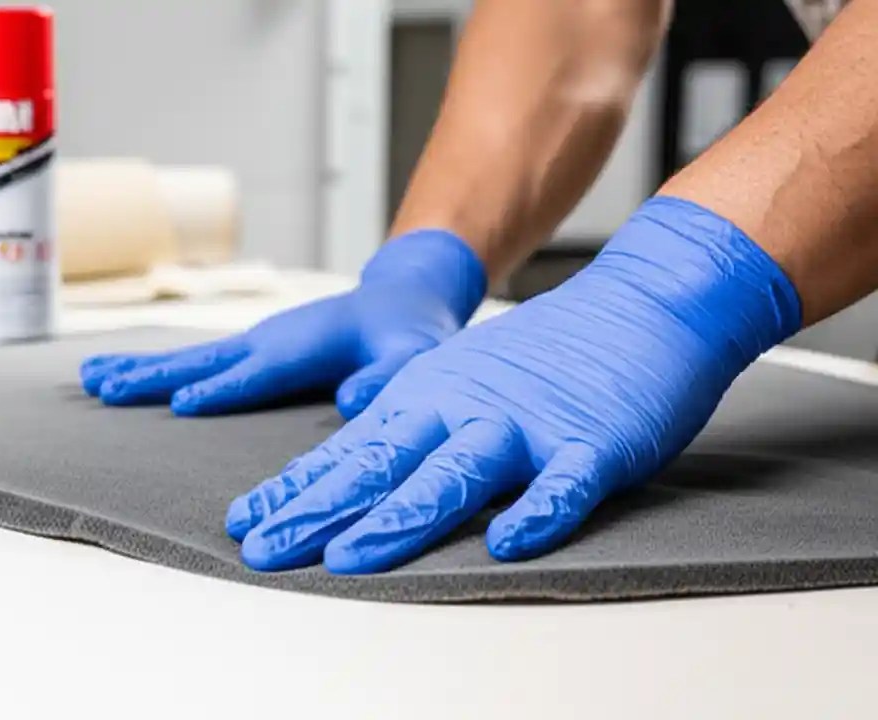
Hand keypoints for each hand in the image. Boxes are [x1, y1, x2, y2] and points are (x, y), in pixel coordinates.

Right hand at [80, 229, 485, 417]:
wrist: (400, 298)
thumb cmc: (409, 331)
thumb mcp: (415, 354)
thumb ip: (390, 376)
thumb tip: (357, 401)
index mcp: (303, 347)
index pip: (257, 372)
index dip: (223, 389)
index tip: (179, 405)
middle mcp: (268, 341)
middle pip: (203, 362)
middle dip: (154, 375)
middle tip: (104, 387)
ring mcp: (254, 343)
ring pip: (189, 360)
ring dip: (141, 370)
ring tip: (93, 379)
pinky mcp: (251, 350)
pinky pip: (197, 364)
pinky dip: (155, 371)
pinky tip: (123, 380)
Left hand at [226, 197, 801, 571]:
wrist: (640, 299)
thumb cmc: (543, 354)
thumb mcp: (456, 377)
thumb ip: (403, 423)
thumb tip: (337, 467)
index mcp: (429, 398)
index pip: (349, 451)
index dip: (295, 490)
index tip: (245, 525)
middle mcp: (464, 410)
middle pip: (382, 465)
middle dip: (318, 511)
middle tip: (265, 550)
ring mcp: (528, 426)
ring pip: (456, 474)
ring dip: (402, 517)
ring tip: (351, 556)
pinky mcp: (594, 444)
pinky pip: (564, 485)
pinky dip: (537, 513)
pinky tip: (505, 544)